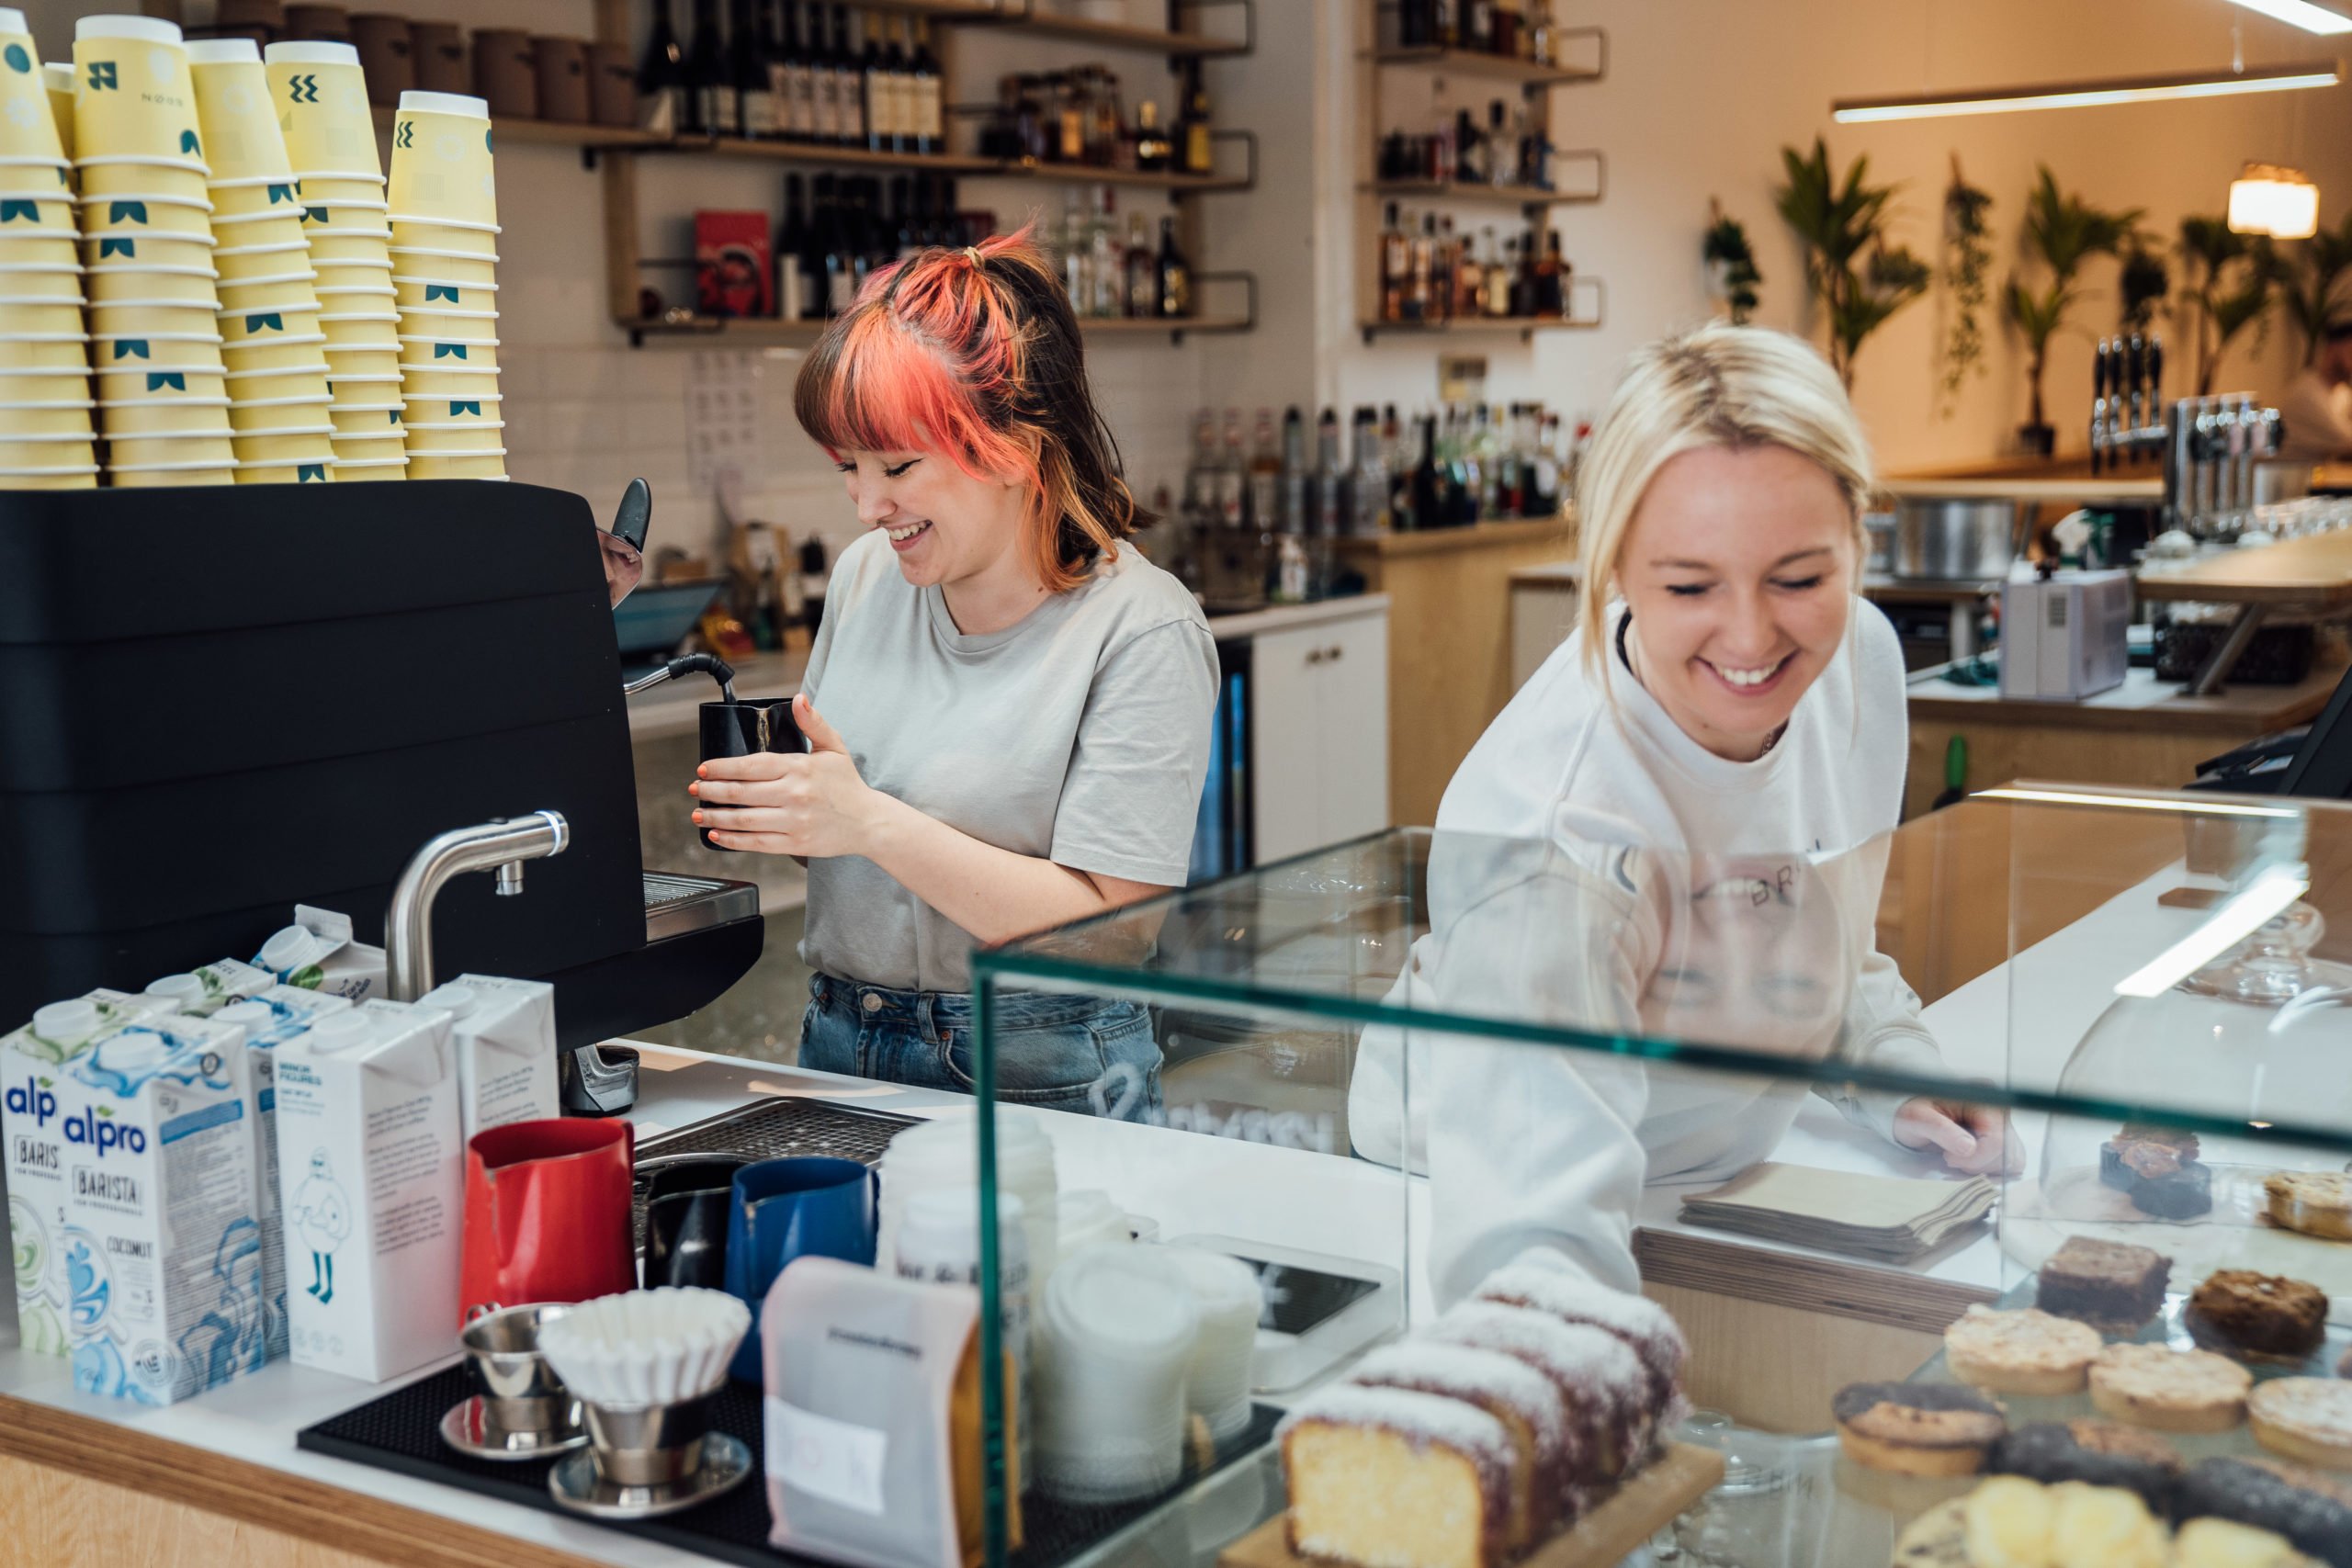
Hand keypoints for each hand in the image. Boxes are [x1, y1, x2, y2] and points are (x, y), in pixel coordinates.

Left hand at [690, 694, 890, 858]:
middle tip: (695, 789)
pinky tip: (717, 834)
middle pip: (742, 793)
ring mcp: (794, 821)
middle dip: (712, 791)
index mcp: (799, 768)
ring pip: (745, 819)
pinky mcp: (795, 843)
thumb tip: (799, 699)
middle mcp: (795, 794)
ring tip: (699, 812)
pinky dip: (733, 840)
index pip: (752, 765)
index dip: (723, 768)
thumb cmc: (848, 786)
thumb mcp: (834, 747)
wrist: (869, 823)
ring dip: (716, 816)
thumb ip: (813, 723)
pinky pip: (757, 843)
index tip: (704, 769)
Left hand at [1893, 1097, 2022, 1176]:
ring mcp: (2003, 1124)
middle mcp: (1999, 1109)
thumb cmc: (1914, 1111)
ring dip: (1983, 1167)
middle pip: (2006, 1152)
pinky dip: (1989, 1167)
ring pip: (2010, 1160)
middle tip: (1949, 1156)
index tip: (1948, 1157)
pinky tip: (1969, 1160)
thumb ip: (1942, 1131)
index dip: (1975, 1157)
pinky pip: (2009, 1162)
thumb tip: (1969, 1148)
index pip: (1997, 1139)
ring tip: (1958, 1156)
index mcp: (1982, 1099)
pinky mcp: (2002, 1137)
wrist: (1913, 1112)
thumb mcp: (1918, 1118)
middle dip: (1977, 1163)